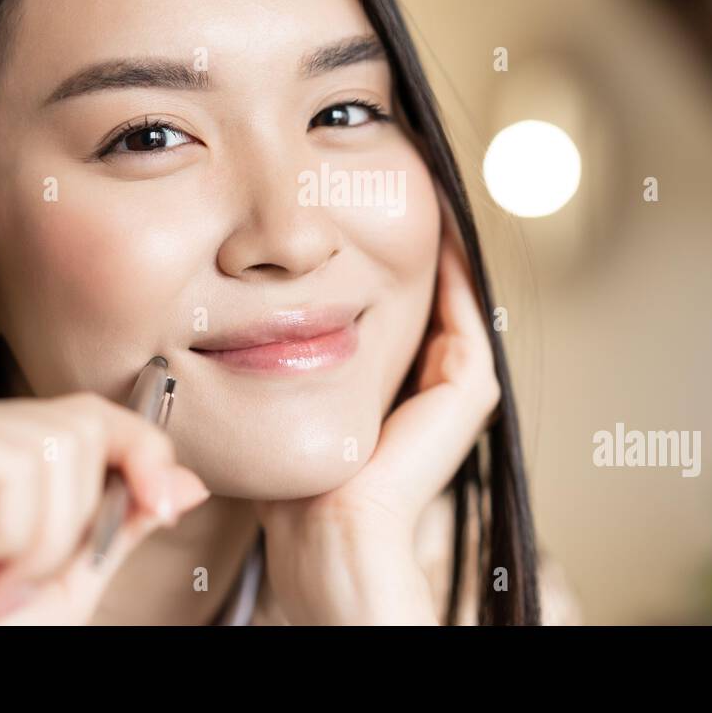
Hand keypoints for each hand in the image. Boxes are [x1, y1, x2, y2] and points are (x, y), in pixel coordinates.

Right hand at [0, 392, 209, 624]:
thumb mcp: (61, 580)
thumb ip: (116, 523)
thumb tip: (189, 480)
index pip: (86, 413)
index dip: (142, 452)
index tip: (162, 507)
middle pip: (82, 424)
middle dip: (74, 522)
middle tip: (13, 581)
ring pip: (58, 443)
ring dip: (39, 540)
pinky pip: (16, 463)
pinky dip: (9, 535)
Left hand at [253, 206, 500, 623]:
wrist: (323, 523)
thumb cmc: (293, 478)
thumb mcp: (284, 400)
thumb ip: (281, 363)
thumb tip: (241, 312)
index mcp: (392, 394)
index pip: (389, 313)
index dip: (375, 265)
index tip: (356, 215)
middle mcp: (430, 389)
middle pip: (425, 301)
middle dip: (407, 248)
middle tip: (395, 189)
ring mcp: (455, 387)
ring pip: (450, 299)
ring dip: (436, 248)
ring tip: (421, 189)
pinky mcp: (471, 386)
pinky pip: (466, 309)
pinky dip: (455, 267)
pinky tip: (435, 223)